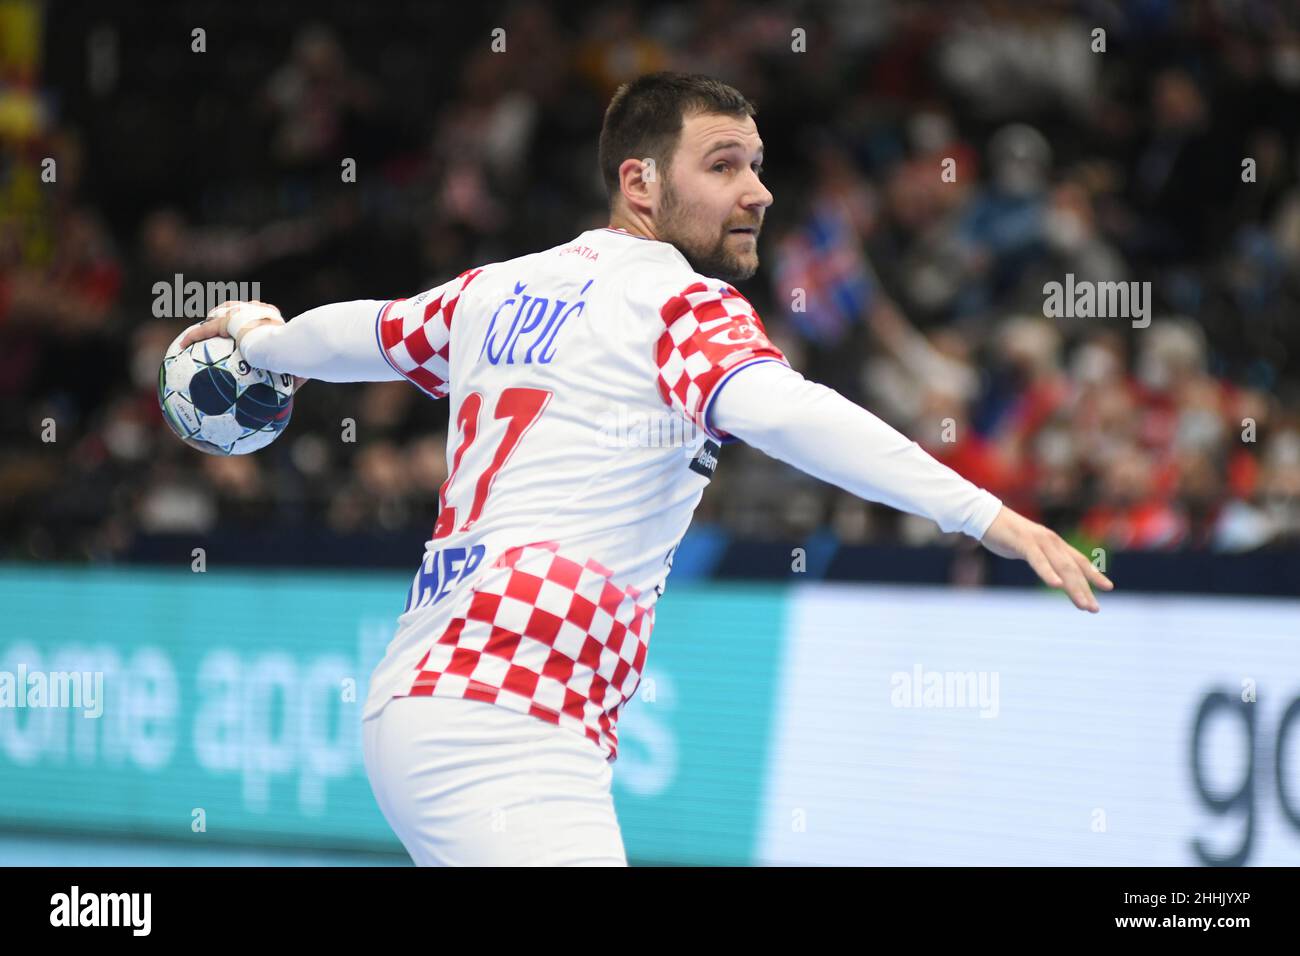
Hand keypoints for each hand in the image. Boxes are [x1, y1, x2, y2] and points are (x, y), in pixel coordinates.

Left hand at [176, 300, 309, 390]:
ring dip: (207, 323)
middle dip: (225, 313)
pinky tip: (181, 345)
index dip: (248, 317)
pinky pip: (205, 330)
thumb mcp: (296, 366)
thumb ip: (291, 377)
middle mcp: (255, 310)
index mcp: (272, 316)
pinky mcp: (227, 322)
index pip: (257, 311)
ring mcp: (239, 314)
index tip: (243, 325)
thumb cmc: (295, 353)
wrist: (285, 344)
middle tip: (218, 324)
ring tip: (195, 334)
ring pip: (217, 315)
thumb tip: (293, 393)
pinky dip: (193, 336)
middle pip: (235, 308)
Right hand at [979, 505, 1113, 611]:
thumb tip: (1050, 571)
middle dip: (1085, 589)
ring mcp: (1039, 541)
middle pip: (1073, 568)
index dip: (1093, 574)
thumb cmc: (1006, 534)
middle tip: (1094, 609)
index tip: (1108, 588)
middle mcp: (1051, 541)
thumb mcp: (1029, 547)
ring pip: (1062, 567)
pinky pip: (1038, 560)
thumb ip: (1041, 558)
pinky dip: (1048, 573)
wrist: (984, 515)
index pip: (1078, 561)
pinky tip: (1056, 585)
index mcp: (1054, 543)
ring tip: (1083, 605)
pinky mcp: (1023, 542)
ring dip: (1074, 587)